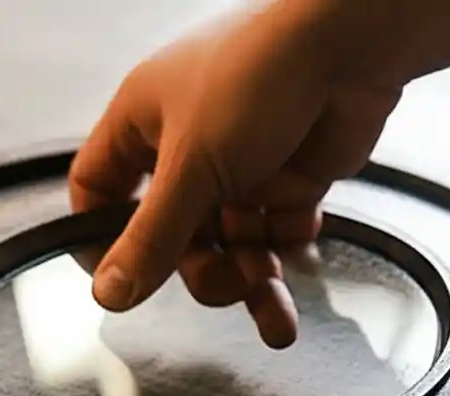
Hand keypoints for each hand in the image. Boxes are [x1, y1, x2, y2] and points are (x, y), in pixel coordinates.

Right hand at [68, 5, 401, 347]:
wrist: (351, 45)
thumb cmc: (259, 74)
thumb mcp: (192, 167)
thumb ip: (153, 238)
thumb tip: (110, 293)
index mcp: (143, 125)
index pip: (98, 191)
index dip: (103, 238)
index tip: (122, 280)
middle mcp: (188, 145)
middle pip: (175, 235)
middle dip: (203, 269)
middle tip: (229, 284)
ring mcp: (242, 162)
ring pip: (232, 241)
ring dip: (252, 274)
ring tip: (273, 295)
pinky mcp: (292, 173)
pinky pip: (279, 229)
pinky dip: (289, 242)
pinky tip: (300, 234)